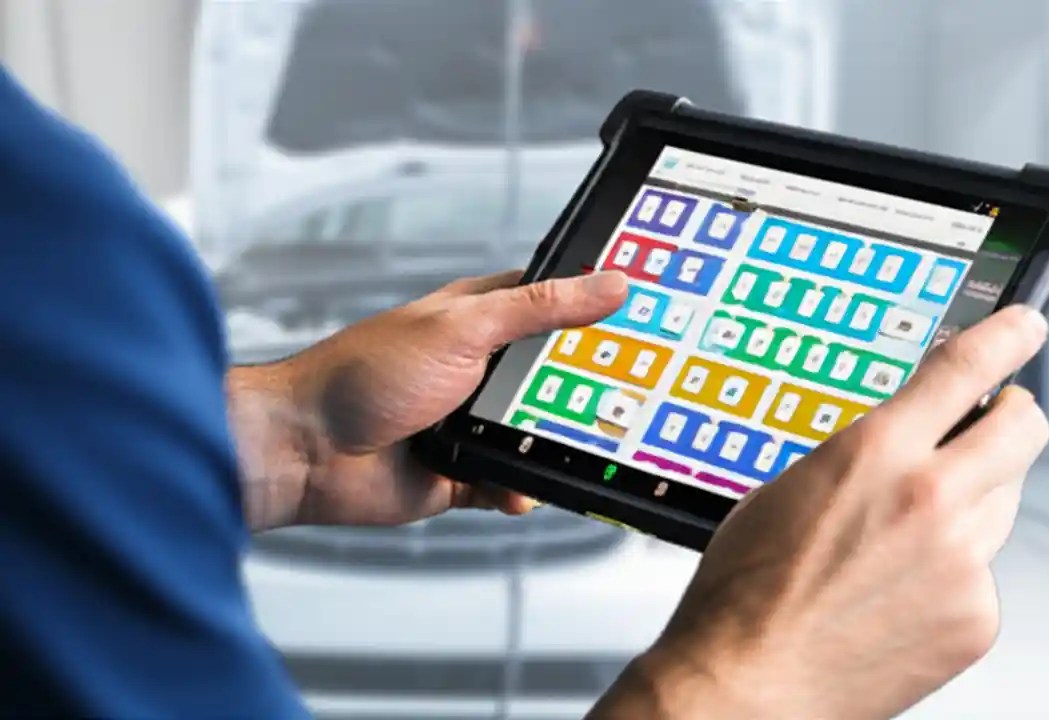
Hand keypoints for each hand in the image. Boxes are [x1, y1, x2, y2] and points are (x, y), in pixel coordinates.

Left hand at [230, 269, 628, 530]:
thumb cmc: (364, 374)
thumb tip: (610, 284)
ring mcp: (471, 422)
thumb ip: (541, 309)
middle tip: (632, 394)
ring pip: (538, 433)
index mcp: (479, 318)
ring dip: (555, 444)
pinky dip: (520, 488)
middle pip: (553, 376)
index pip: (551, 304)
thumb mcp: (466, 328)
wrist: (306, 451)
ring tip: (584, 448)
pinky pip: (510, 482)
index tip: (645, 316)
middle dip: (585, 388)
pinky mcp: (462, 473)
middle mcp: (479, 368)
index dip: (594, 307)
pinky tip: (521, 488)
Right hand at [591, 306, 1048, 719]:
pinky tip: (906, 590)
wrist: (748, 683)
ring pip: (1005, 501)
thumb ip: (863, 453)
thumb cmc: (748, 593)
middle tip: (995, 419)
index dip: (1008, 336)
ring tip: (913, 532)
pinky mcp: (976, 618)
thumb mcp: (789, 488)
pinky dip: (958, 572)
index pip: (967, 369)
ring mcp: (963, 563)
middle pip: (1022, 427)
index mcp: (876, 453)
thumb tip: (905, 435)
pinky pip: (986, 571)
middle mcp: (931, 500)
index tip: (1025, 327)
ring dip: (976, 497)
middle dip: (1013, 413)